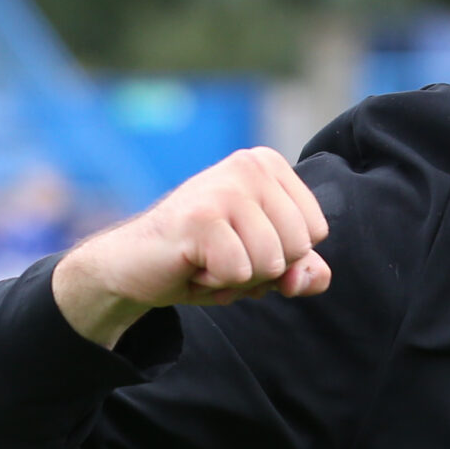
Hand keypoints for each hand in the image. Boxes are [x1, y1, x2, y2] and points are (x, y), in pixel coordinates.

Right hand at [52, 147, 331, 347]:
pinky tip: (192, 264)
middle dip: (263, 270)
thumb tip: (316, 276)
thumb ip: (303, 269)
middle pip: (299, 247)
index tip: (243, 245)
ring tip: (207, 260)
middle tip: (222, 255)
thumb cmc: (203, 258)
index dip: (284, 256)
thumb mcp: (262, 265)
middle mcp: (249, 165)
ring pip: (272, 263)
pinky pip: (240, 273)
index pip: (316, 230)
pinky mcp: (201, 217)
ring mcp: (224, 188)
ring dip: (238, 278)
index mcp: (268, 165)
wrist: (132, 266)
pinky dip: (216, 282)